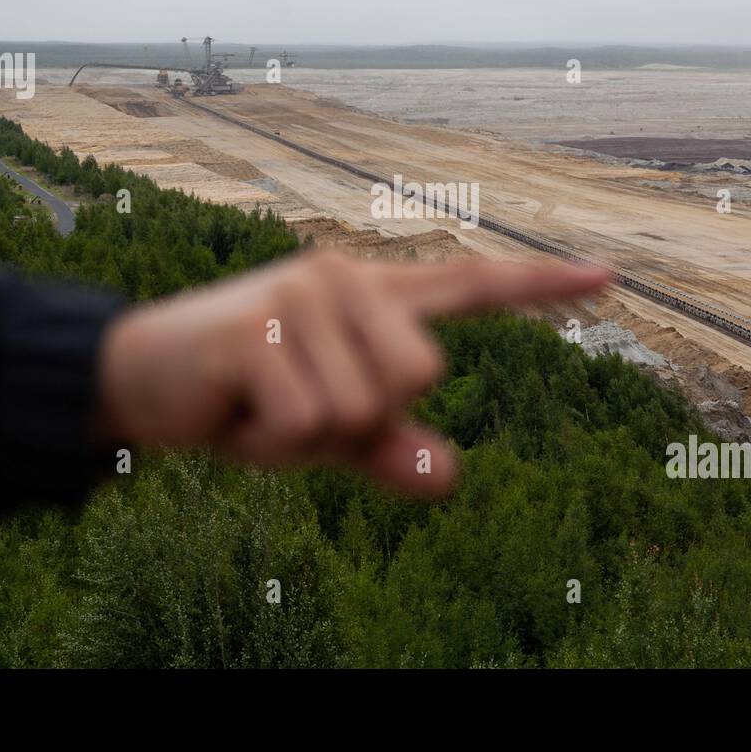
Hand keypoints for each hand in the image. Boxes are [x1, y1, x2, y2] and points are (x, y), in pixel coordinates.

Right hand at [95, 250, 607, 495]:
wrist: (142, 378)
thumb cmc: (247, 398)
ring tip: (263, 404)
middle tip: (298, 402)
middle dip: (362, 416)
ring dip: (308, 436)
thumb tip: (450, 475)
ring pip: (363, 406)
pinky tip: (236, 410)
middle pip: (421, 373)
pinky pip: (309, 422)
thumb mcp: (328, 433)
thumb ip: (390, 451)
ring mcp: (302, 296)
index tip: (609, 276)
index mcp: (374, 294)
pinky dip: (273, 444)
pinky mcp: (258, 328)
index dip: (542, 285)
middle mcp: (346, 278)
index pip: (472, 284)